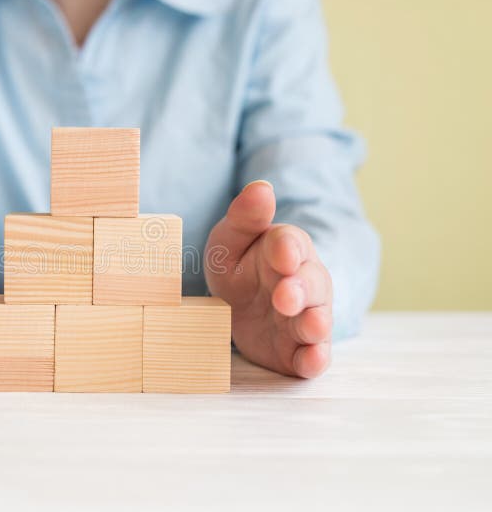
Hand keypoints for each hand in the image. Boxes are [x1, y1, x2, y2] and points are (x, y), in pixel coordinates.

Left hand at [204, 181, 331, 377]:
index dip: (286, 249)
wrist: (234, 306)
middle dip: (300, 289)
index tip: (280, 253)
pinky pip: (313, 355)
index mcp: (286, 249)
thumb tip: (261, 188)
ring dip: (315, 323)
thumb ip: (245, 217)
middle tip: (285, 296)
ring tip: (311, 326)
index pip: (290, 243)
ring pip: (318, 319)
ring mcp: (304, 317)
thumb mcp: (230, 239)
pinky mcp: (298, 350)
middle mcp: (304, 282)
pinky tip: (312, 361)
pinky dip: (315, 360)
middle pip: (311, 283)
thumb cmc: (238, 265)